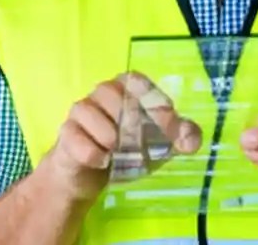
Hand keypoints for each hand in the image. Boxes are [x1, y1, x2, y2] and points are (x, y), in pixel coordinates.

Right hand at [41, 72, 202, 201]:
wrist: (90, 176)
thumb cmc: (127, 152)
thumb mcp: (159, 146)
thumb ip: (181, 138)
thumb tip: (191, 138)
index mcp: (126, 90)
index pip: (136, 80)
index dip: (152, 98)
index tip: (167, 123)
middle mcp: (100, 95)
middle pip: (110, 91)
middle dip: (128, 120)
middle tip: (139, 143)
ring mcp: (80, 112)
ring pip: (88, 111)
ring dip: (108, 136)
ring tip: (117, 153)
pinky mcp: (66, 134)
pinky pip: (77, 137)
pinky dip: (93, 152)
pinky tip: (102, 162)